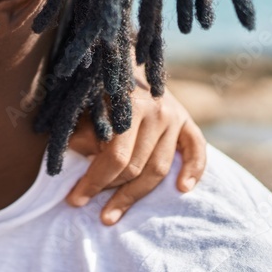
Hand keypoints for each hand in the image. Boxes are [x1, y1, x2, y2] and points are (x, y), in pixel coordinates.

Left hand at [66, 81, 206, 224]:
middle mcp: (158, 111)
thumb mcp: (83, 108)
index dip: (94, 182)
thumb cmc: (94, 88)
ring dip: (134, 194)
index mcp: (129, 106)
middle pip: (137, 167)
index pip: (115, 157)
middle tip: (92, 210)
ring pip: (159, 168)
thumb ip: (83, 135)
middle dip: (111, 191)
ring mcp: (176, 116)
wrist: (119, 59)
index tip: (74, 200)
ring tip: (112, 213)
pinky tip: (183, 189)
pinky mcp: (188, 121)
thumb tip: (79, 165)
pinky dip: (194, 170)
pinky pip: (196, 150)